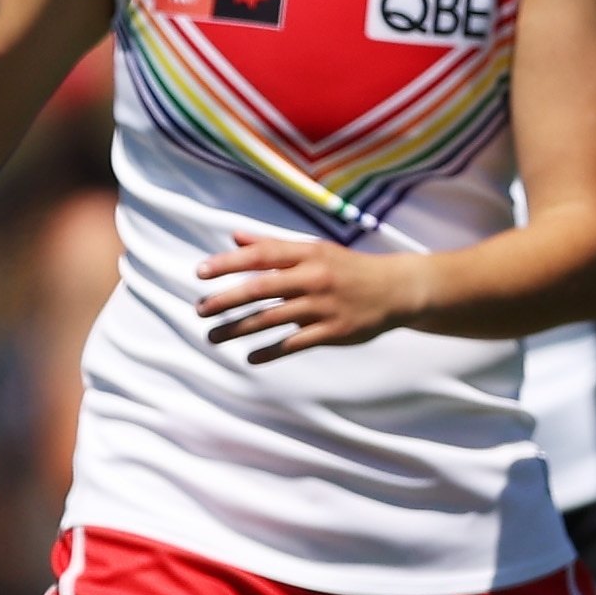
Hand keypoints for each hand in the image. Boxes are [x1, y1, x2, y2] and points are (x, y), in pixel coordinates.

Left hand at [194, 236, 426, 362]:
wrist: (396, 289)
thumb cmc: (346, 268)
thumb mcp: (314, 250)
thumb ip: (273, 246)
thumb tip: (234, 237)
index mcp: (307, 254)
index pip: (261, 255)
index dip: (228, 263)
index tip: (200, 273)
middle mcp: (313, 278)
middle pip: (261, 288)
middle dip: (225, 300)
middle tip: (199, 310)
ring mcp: (323, 306)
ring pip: (272, 318)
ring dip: (238, 329)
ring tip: (213, 336)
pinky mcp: (333, 331)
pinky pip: (294, 344)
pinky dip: (270, 351)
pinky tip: (250, 357)